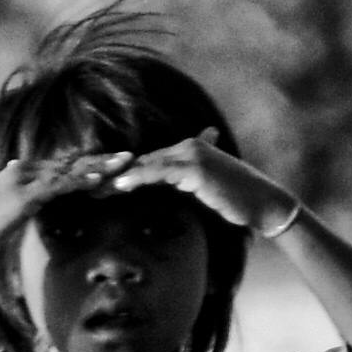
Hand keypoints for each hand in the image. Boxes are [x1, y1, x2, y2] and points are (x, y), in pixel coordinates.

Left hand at [97, 136, 298, 239]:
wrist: (264, 204)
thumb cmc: (238, 202)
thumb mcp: (206, 191)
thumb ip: (186, 186)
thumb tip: (172, 192)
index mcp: (189, 150)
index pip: (149, 161)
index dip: (123, 173)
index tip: (99, 185)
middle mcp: (189, 146)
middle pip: (142, 160)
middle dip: (113, 174)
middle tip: (86, 186)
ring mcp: (192, 154)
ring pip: (146, 164)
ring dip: (117, 176)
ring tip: (93, 188)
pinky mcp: (196, 167)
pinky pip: (159, 172)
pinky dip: (137, 178)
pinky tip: (118, 186)